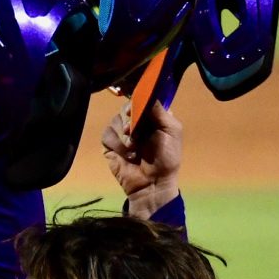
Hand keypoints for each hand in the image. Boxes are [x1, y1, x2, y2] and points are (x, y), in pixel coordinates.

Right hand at [103, 100, 183, 218]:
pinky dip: (116, 144)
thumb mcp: (171, 130)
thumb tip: (146, 95)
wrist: (152, 183)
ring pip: (115, 121)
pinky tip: (126, 155)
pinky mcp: (110, 145)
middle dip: (129, 121)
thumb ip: (160, 111)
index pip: (140, 99)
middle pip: (125, 108)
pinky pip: (107, 135)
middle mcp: (136, 122)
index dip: (136, 101)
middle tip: (134, 133)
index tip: (134, 109)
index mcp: (152, 116)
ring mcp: (121, 133)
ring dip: (124, 136)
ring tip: (134, 149)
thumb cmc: (166, 158)